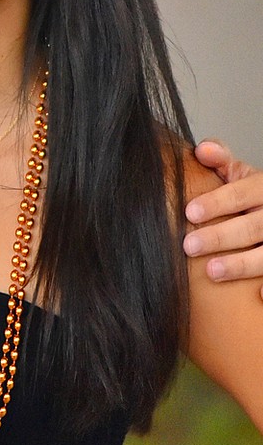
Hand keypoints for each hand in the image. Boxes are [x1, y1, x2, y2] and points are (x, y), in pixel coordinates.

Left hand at [184, 144, 262, 292]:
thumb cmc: (257, 197)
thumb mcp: (244, 175)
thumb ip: (222, 161)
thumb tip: (201, 150)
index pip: (242, 193)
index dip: (216, 203)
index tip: (189, 213)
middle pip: (252, 226)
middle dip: (220, 236)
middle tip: (189, 245)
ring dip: (241, 264)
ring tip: (212, 271)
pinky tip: (259, 294)